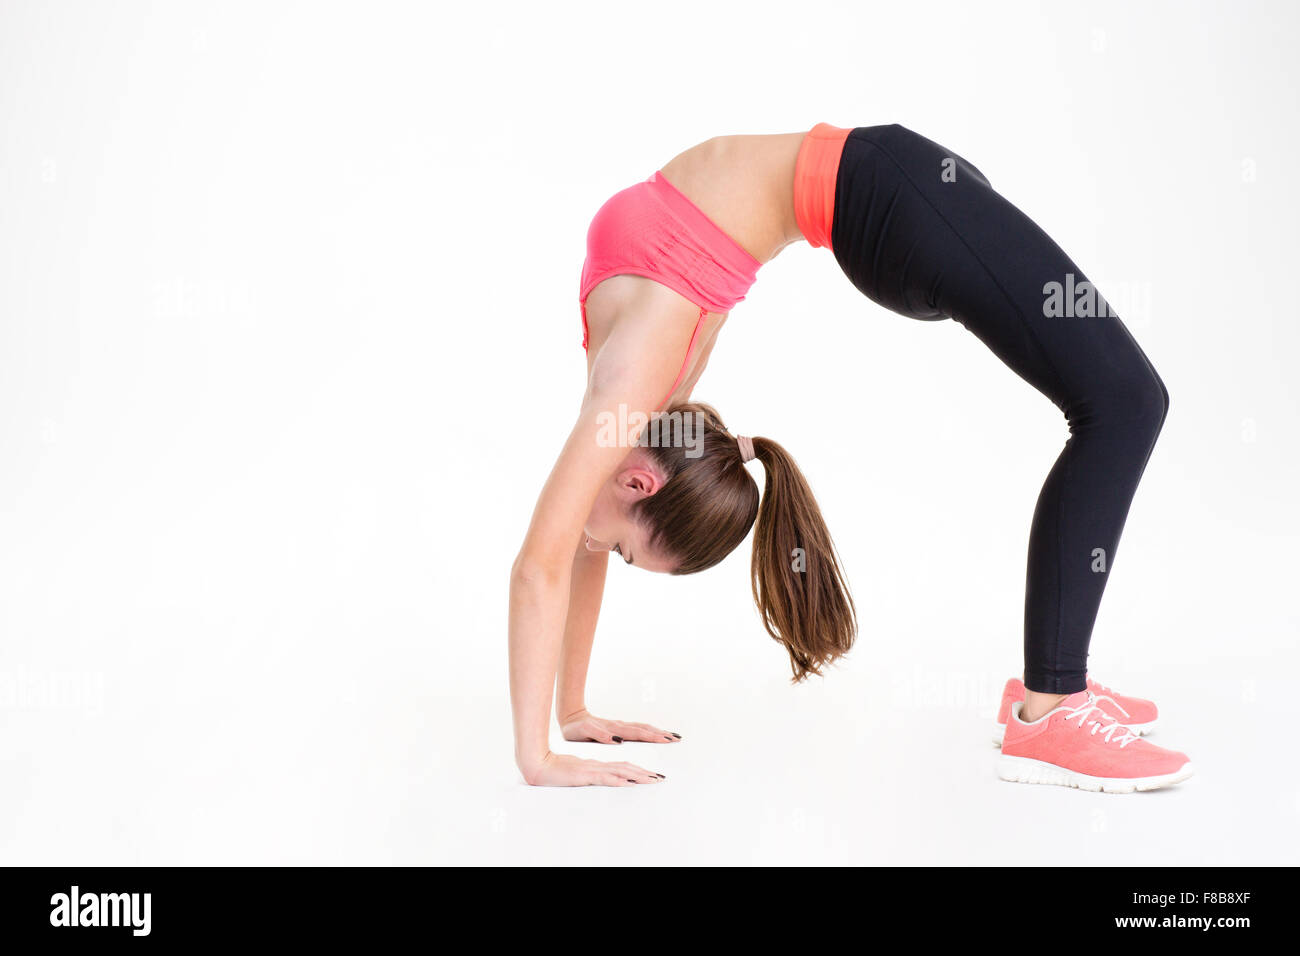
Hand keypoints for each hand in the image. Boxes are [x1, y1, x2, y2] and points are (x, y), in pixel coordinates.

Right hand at [521, 751, 665, 786]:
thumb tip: (603, 777)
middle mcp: (597, 765)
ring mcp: (592, 769)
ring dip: (637, 775)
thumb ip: (590, 774)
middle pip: (626, 768)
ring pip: (620, 771)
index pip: (622, 767)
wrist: (538, 764)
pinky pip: (605, 777)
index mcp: (597, 765)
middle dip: (644, 773)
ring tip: (652, 779)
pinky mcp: (585, 775)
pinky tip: (629, 781)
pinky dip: (619, 779)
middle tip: (660, 777)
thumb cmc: (555, 769)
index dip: (638, 770)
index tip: (652, 775)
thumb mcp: (577, 772)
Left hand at [559, 708, 682, 745]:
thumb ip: (600, 735)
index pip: (638, 733)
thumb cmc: (575, 728)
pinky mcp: (617, 728)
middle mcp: (619, 727)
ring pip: (642, 728)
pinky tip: (653, 734)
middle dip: (661, 734)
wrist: (570, 718)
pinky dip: (648, 731)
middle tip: (677, 738)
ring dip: (657, 732)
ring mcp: (619, 727)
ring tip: (670, 736)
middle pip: (645, 729)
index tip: (667, 739)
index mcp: (614, 729)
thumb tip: (617, 740)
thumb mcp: (584, 732)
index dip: (653, 737)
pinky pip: (637, 729)